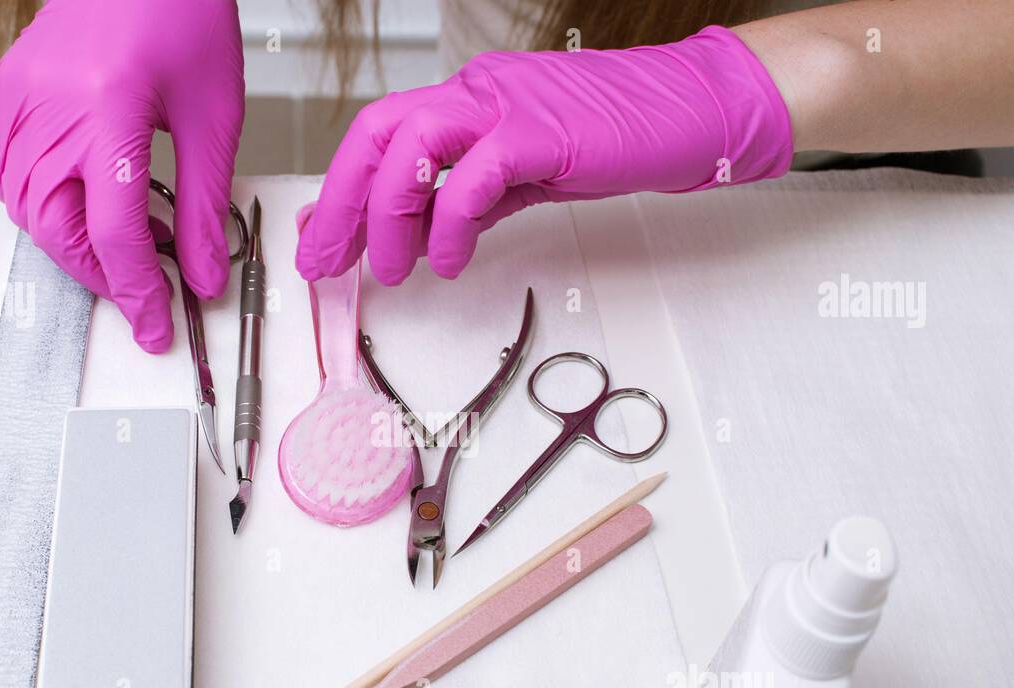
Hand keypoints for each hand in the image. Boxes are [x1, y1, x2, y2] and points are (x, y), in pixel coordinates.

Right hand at [0, 0, 243, 351]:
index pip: (114, 234)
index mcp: (109, 111)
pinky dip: (36, 203)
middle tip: (141, 289)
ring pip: (24, 207)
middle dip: (99, 275)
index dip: (138, 293)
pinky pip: (4, 169)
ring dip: (68, 244)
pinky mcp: (7, 89)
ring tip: (120, 247)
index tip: (156, 328)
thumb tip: (203, 278)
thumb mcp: (214, 119)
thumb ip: (206, 207)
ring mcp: (20, 97)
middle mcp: (51, 107)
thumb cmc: (182, 16)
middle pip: (56, 229)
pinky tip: (78, 203)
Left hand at [296, 25, 792, 285]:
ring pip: (410, 145)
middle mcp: (475, 93)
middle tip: (327, 261)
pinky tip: (449, 262)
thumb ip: (472, 201)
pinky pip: (471, 177)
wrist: (690, 112)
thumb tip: (424, 237)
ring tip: (394, 268)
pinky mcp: (540, 133)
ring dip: (387, 214)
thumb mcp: (524, 177)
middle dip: (341, 202)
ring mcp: (506, 107)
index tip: (323, 242)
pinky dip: (449, 226)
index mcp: (467, 100)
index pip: (381, 136)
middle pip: (376, 132)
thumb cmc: (615, 139)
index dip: (341, 190)